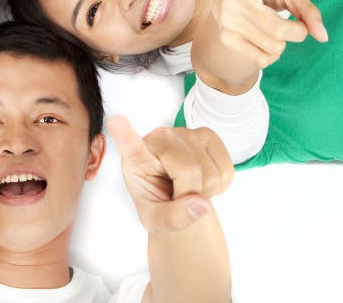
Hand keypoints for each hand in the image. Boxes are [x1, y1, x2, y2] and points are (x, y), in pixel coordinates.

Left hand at [108, 119, 233, 231]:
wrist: (175, 195)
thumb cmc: (158, 202)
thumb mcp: (156, 221)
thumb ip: (174, 217)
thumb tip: (201, 204)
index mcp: (136, 158)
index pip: (130, 145)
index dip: (124, 134)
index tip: (116, 121)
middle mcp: (159, 138)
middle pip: (189, 171)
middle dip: (191, 194)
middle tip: (180, 197)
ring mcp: (184, 132)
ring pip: (210, 172)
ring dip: (207, 191)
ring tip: (189, 188)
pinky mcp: (206, 135)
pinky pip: (226, 169)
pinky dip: (221, 185)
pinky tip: (205, 181)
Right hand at [216, 0, 327, 68]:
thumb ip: (308, 11)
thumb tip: (323, 38)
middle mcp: (233, 2)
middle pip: (278, 30)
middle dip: (297, 32)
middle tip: (295, 25)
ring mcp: (227, 21)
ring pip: (272, 48)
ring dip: (284, 45)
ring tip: (278, 32)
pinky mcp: (225, 38)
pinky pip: (260, 60)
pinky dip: (272, 56)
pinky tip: (268, 43)